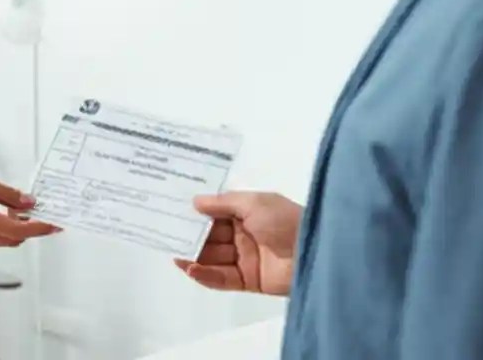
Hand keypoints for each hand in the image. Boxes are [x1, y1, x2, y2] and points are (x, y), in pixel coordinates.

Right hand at [0, 161, 60, 250]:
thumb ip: (6, 194)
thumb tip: (29, 203)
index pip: (16, 230)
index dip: (38, 228)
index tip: (54, 224)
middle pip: (12, 239)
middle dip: (28, 227)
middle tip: (39, 210)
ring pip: (2, 241)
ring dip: (15, 229)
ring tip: (19, 209)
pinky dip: (2, 230)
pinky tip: (3, 214)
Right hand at [175, 192, 302, 296]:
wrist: (315, 252)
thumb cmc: (284, 220)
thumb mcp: (254, 203)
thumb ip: (223, 203)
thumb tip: (196, 201)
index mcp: (248, 214)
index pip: (216, 215)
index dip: (197, 215)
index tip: (174, 213)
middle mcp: (245, 235)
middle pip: (212, 238)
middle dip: (192, 237)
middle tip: (167, 236)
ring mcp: (247, 259)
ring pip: (214, 258)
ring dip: (195, 257)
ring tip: (176, 255)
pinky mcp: (249, 280)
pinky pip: (223, 278)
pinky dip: (205, 275)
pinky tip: (191, 269)